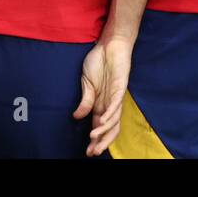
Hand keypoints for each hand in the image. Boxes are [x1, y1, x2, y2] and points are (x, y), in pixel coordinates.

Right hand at [73, 35, 131, 155]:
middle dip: (101, 142)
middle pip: (109, 128)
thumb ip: (84, 100)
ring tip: (93, 138)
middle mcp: (110, 103)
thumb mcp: (86, 83)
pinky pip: (116, 104)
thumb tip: (77, 117)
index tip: (87, 151)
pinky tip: (102, 121)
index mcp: (100, 103)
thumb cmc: (99, 61)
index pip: (98, 126)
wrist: (109, 43)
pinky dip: (110, 114)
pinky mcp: (120, 87)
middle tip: (92, 153)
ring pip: (113, 120)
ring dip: (104, 131)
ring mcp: (116, 96)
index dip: (95, 140)